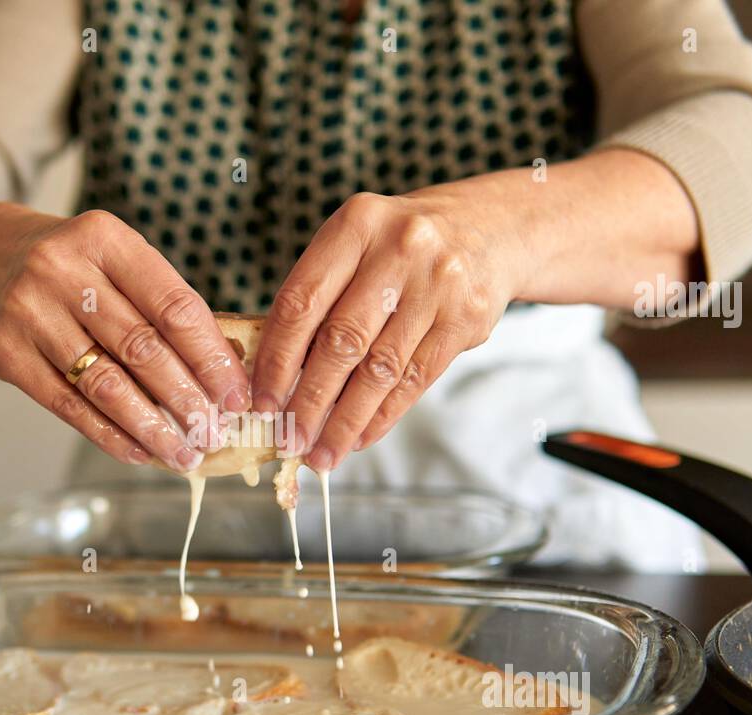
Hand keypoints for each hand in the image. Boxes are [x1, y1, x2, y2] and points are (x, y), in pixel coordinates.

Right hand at [0, 204, 250, 470]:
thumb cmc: (72, 267)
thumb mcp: (116, 261)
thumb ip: (161, 306)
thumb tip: (221, 375)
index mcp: (105, 239)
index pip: (173, 306)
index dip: (211, 357)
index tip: (237, 396)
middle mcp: (62, 270)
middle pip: (142, 348)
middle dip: (186, 399)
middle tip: (214, 433)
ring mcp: (29, 312)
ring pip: (105, 384)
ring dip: (151, 427)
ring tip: (183, 453)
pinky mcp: (5, 354)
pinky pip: (67, 405)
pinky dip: (108, 434)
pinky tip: (137, 451)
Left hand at [250, 185, 529, 471]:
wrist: (489, 229)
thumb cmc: (400, 248)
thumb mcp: (357, 246)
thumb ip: (320, 298)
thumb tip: (278, 380)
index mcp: (356, 224)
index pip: (301, 301)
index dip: (276, 358)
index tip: (262, 401)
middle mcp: (399, 249)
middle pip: (341, 341)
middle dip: (309, 400)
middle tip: (289, 440)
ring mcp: (439, 284)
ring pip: (380, 369)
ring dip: (346, 421)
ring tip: (322, 453)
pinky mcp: (467, 317)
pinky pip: (415, 379)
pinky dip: (383, 415)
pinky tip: (360, 438)